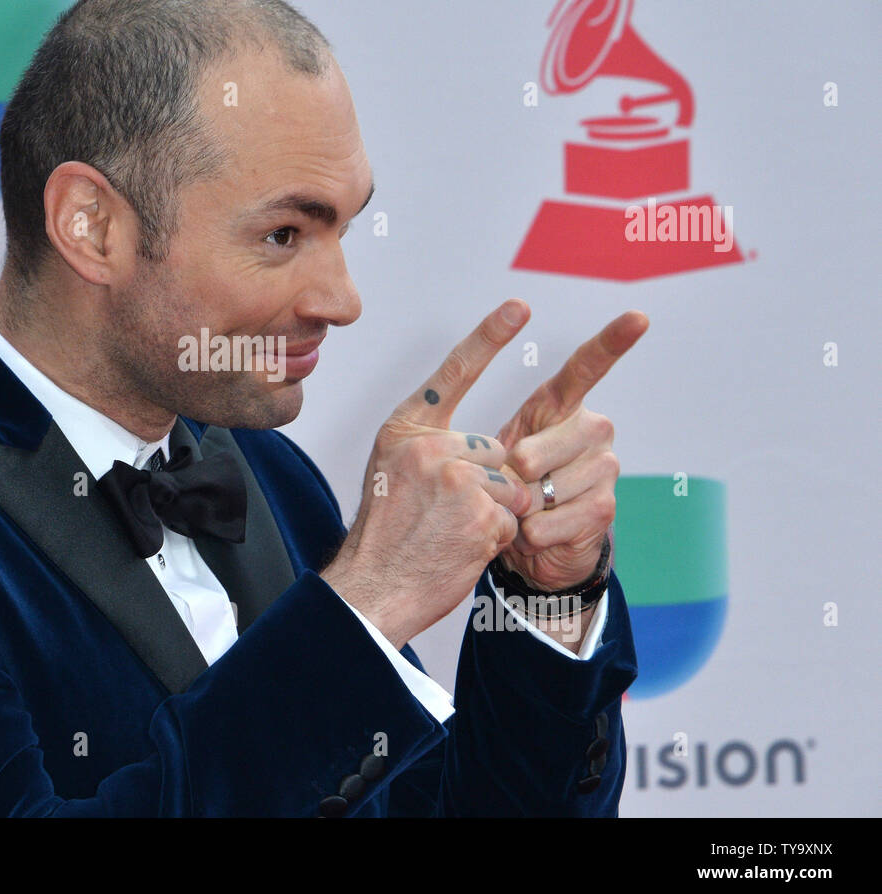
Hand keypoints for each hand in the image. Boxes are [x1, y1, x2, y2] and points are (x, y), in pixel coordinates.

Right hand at [321, 299, 533, 649]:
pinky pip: (514, 518)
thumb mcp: (392, 472)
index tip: (520, 306)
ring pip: (511, 486)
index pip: (454, 372)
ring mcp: (457, 479)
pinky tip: (463, 547)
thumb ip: (431, 450)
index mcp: (406, 431)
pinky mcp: (482, 513)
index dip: (489, 337)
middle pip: (496, 450)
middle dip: (489, 484)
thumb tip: (486, 450)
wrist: (372, 587)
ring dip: (496, 512)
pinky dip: (497, 538)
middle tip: (448, 514)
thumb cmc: (385, 535)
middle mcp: (430, 448)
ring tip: (453, 531)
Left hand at [494, 312, 649, 591]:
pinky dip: (533, 531)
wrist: (530, 540)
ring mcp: (605, 468)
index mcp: (562, 406)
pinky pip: (554, 519)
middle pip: (554, 441)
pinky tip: (537, 530)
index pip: (588, 367)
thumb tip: (519, 463)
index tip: (638, 317)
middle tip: (515, 478)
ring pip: (552, 485)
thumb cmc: (510, 484)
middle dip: (524, 466)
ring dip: (523, 504)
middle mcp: (593, 430)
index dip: (612, 342)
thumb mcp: (497, 452)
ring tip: (526, 506)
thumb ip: (501, 446)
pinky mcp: (604, 508)